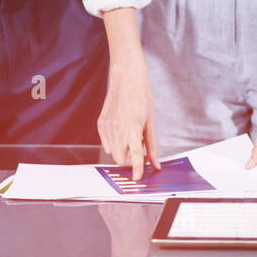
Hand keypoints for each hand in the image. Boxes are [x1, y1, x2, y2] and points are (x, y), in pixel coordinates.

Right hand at [97, 60, 161, 179]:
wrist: (126, 78)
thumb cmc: (141, 96)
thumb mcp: (151, 121)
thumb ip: (152, 145)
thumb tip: (155, 163)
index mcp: (132, 127)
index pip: (134, 155)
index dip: (136, 168)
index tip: (138, 178)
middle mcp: (117, 129)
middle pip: (121, 159)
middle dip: (130, 161)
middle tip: (141, 153)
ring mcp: (106, 127)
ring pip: (112, 153)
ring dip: (122, 153)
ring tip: (132, 139)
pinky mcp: (100, 125)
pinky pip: (106, 144)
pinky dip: (114, 145)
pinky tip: (122, 134)